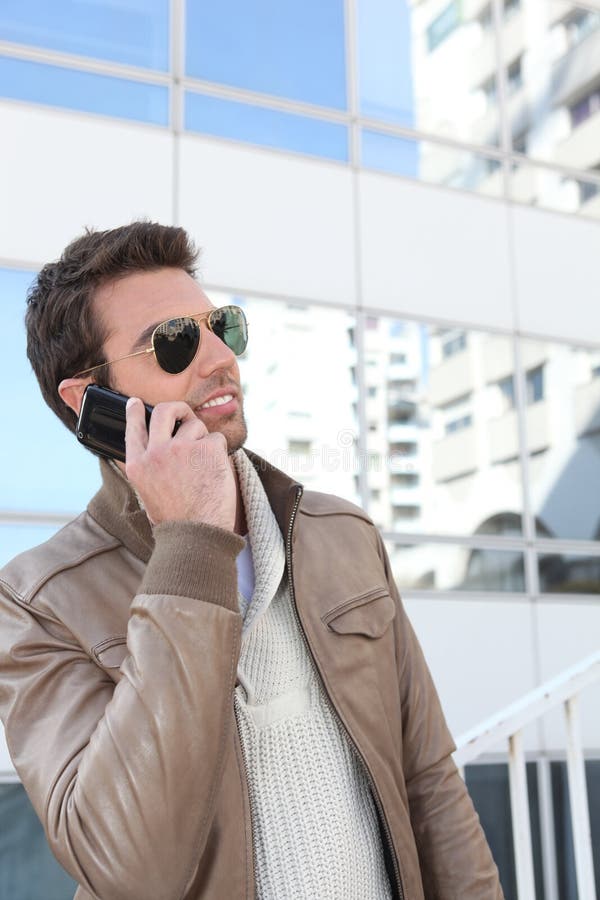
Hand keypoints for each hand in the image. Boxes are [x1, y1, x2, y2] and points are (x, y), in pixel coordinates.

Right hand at [124, 398, 236, 530]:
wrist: (198, 535)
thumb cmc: (178, 521)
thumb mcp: (149, 493)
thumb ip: (151, 467)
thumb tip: (161, 446)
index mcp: (138, 465)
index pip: (133, 430)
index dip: (134, 413)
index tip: (134, 402)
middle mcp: (155, 452)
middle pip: (163, 411)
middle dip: (177, 408)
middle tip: (185, 415)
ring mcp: (181, 448)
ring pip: (196, 425)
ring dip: (204, 440)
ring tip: (205, 467)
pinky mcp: (206, 449)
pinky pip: (216, 439)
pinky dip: (219, 453)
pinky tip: (216, 473)